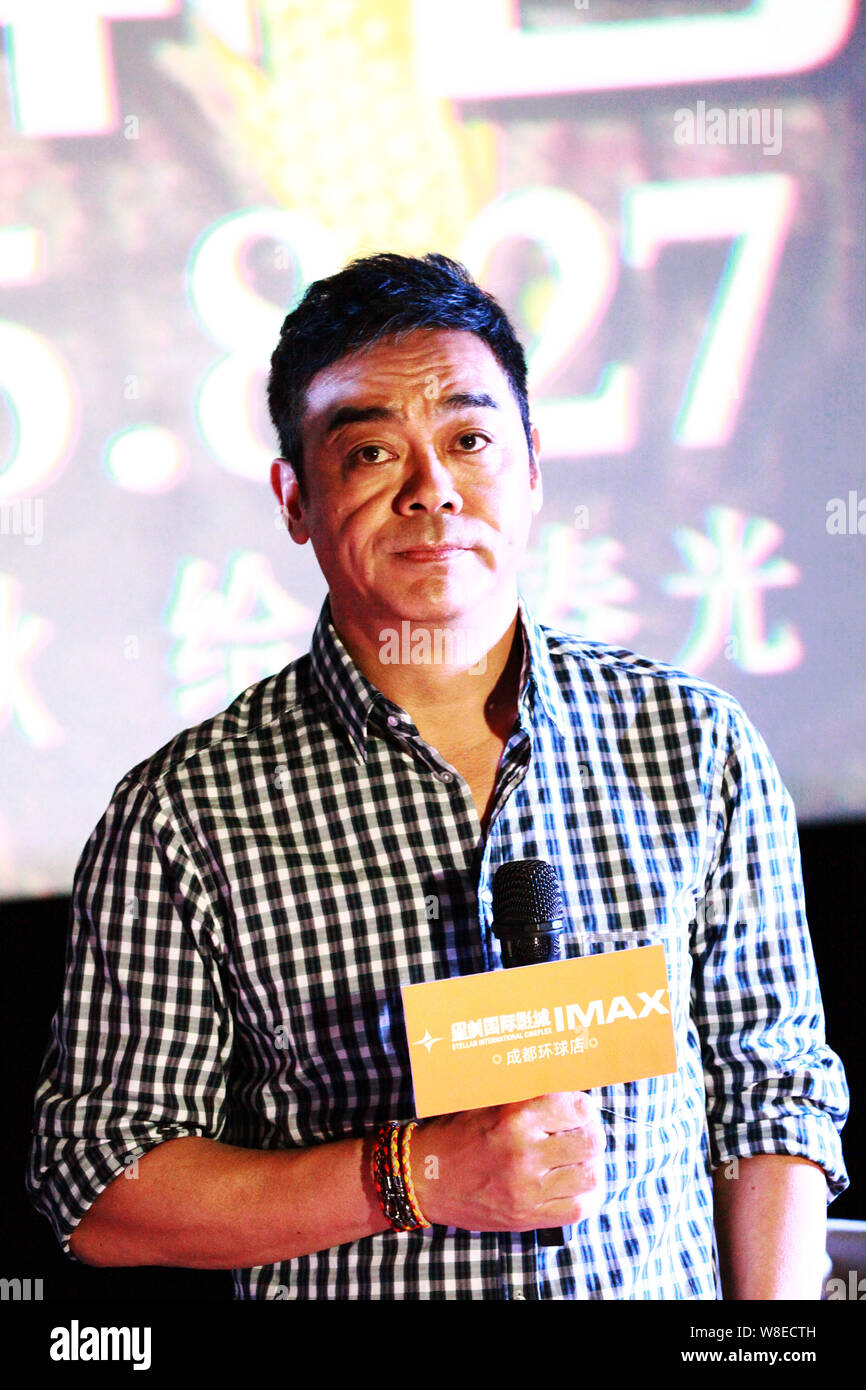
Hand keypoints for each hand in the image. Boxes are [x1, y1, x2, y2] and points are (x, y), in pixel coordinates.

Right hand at [411, 1091, 605, 1232]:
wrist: (424, 1179)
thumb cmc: (454, 1135)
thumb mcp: (485, 1103)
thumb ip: (524, 1095)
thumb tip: (563, 1085)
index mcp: (514, 1118)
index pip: (576, 1108)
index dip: (582, 1107)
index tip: (577, 1109)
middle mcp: (524, 1153)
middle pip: (589, 1141)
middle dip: (590, 1133)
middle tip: (581, 1132)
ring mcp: (527, 1189)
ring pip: (590, 1175)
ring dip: (589, 1164)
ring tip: (579, 1159)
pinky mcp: (527, 1216)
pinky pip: (578, 1208)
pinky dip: (587, 1195)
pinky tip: (577, 1184)